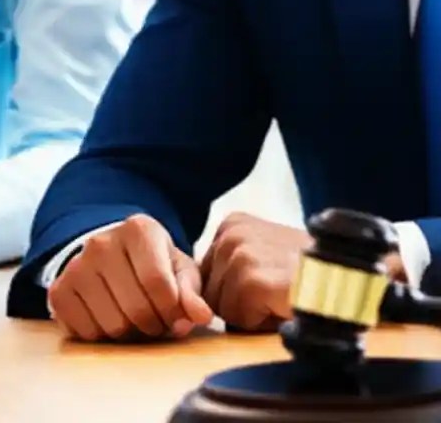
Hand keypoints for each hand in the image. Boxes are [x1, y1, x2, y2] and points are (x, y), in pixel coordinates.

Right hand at [49, 214, 213, 340]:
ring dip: (130, 334)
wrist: (108, 259)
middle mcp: (101, 242)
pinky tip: (109, 320)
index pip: (159, 284)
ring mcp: (75, 266)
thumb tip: (200, 316)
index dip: (173, 312)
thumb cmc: (152, 266)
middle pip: (137, 309)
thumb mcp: (179, 270)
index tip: (177, 317)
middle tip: (156, 321)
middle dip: (154, 326)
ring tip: (134, 320)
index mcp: (138, 230)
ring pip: (113, 325)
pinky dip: (103, 336)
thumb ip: (193, 292)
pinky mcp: (58, 290)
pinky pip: (86, 332)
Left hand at [201, 213, 313, 331]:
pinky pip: (238, 319)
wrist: (356, 278)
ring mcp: (240, 254)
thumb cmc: (311, 273)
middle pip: (209, 292)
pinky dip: (263, 323)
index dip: (236, 291)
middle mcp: (231, 233)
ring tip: (284, 296)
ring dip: (252, 314)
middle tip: (279, 291)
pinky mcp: (252, 279)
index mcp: (232, 224)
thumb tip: (192, 296)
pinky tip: (286, 304)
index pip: (207, 275)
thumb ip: (228, 268)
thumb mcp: (263, 256)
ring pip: (222, 308)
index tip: (268, 282)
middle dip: (239, 304)